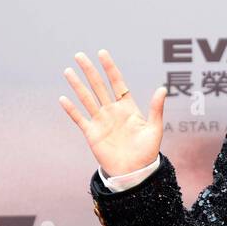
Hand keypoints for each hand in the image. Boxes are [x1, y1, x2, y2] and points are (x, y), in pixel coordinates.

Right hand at [59, 49, 165, 176]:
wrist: (134, 172)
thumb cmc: (147, 152)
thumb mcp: (154, 129)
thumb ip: (156, 109)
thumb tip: (163, 88)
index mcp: (128, 108)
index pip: (117, 83)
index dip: (110, 68)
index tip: (102, 53)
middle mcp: (112, 111)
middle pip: (98, 86)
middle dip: (89, 71)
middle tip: (79, 55)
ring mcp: (101, 121)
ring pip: (86, 99)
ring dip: (77, 85)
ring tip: (68, 71)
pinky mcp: (92, 133)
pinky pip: (80, 119)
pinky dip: (71, 109)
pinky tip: (63, 98)